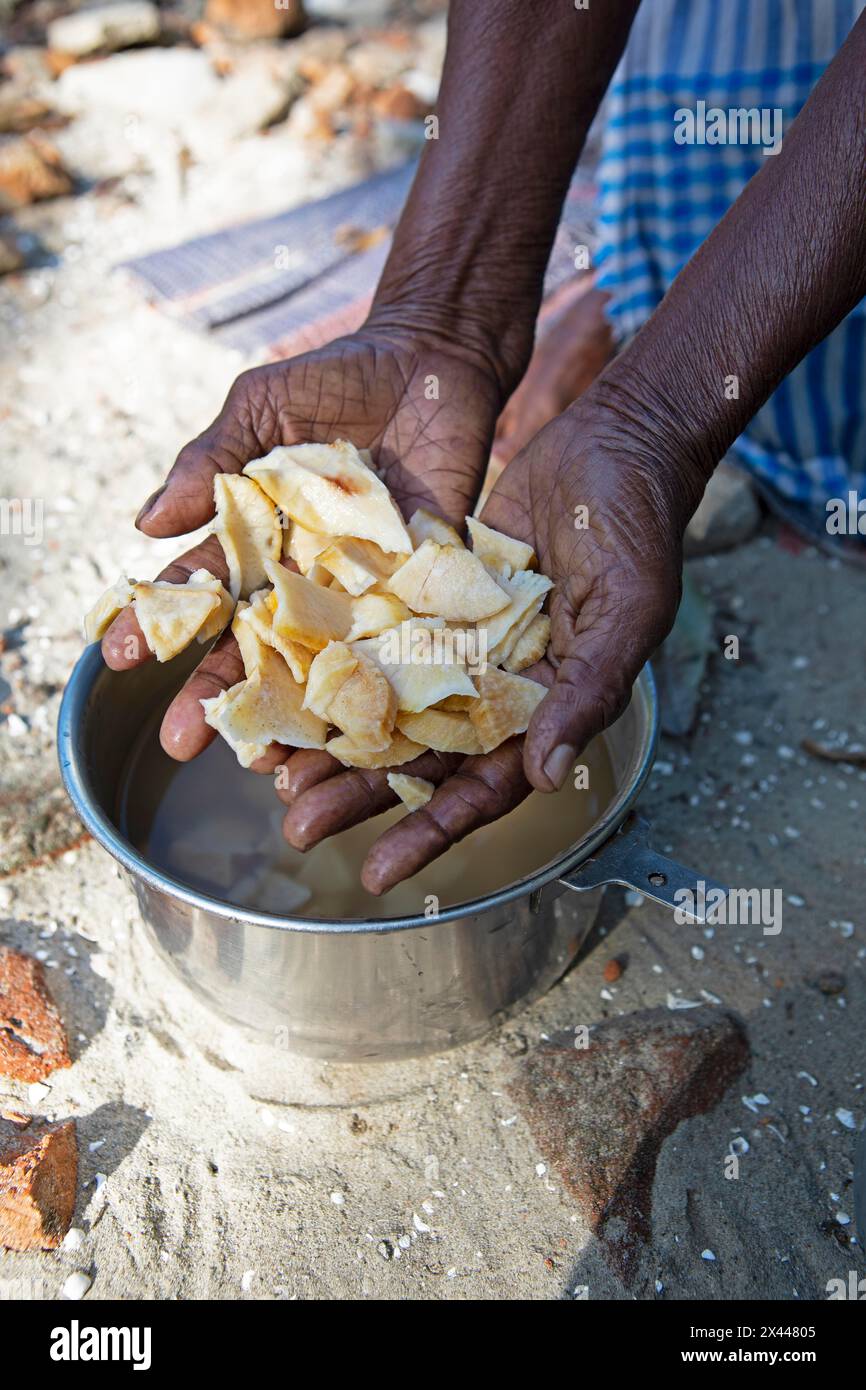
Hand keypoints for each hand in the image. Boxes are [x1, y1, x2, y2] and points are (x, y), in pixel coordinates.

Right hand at [101, 328, 501, 762]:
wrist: (434, 361)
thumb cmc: (339, 377)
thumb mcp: (261, 407)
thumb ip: (209, 462)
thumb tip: (142, 523)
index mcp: (258, 537)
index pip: (203, 591)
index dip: (162, 625)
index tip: (121, 659)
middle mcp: (304, 574)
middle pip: (255, 644)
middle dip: (216, 692)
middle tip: (178, 742)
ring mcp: (361, 587)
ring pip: (319, 662)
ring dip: (290, 712)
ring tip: (262, 762)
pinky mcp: (421, 589)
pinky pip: (397, 646)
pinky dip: (376, 688)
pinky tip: (353, 735)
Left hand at [278, 393, 704, 893]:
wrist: (615, 440)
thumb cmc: (639, 527)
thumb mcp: (626, 610)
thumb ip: (588, 692)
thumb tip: (546, 777)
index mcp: (547, 708)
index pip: (485, 787)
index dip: (433, 832)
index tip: (374, 873)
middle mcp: (495, 686)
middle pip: (421, 758)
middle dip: (360, 796)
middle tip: (296, 826)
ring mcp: (457, 642)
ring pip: (386, 704)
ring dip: (334, 738)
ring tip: (272, 769)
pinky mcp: (427, 593)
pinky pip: (373, 637)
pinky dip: (333, 661)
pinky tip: (284, 679)